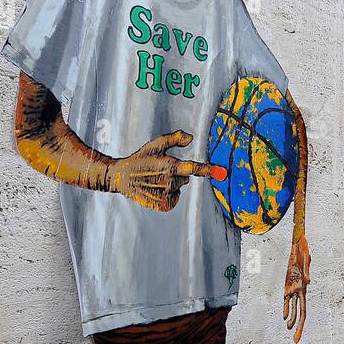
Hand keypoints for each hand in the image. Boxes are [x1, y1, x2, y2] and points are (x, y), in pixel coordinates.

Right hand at [106, 130, 222, 211]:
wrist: (121, 177)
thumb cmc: (141, 158)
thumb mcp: (155, 145)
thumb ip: (174, 139)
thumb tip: (191, 138)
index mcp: (169, 166)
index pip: (192, 168)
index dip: (207, 169)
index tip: (221, 172)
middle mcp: (169, 182)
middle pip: (185, 178)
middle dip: (177, 174)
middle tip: (160, 170)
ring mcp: (165, 195)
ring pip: (179, 188)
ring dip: (171, 184)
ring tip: (155, 179)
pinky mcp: (162, 205)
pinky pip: (174, 199)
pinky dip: (168, 195)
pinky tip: (156, 189)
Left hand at [283, 235, 310, 342]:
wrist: (298, 246)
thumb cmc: (302, 251)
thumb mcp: (306, 259)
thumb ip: (307, 270)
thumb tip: (309, 282)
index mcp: (303, 290)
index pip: (302, 311)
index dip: (300, 323)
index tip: (297, 332)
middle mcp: (300, 292)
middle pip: (299, 314)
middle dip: (298, 328)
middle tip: (296, 341)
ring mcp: (294, 289)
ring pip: (294, 309)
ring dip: (292, 320)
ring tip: (290, 330)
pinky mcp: (289, 285)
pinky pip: (288, 301)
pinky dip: (286, 309)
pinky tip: (285, 318)